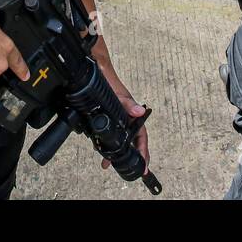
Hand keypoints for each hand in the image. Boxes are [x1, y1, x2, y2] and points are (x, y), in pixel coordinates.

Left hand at [96, 59, 150, 173]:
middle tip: (131, 171)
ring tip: (110, 164)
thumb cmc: (109, 81)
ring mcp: (118, 117)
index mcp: (132, 115)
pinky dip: (108, 143)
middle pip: (132, 141)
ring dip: (118, 152)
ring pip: (122, 138)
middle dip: (133, 156)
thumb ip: (128, 104)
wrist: (97, 71)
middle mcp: (127, 117)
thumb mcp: (118, 94)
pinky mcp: (109, 115)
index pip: (141, 136)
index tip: (144, 165)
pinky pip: (112, 133)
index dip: (143, 151)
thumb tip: (139, 112)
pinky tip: (101, 149)